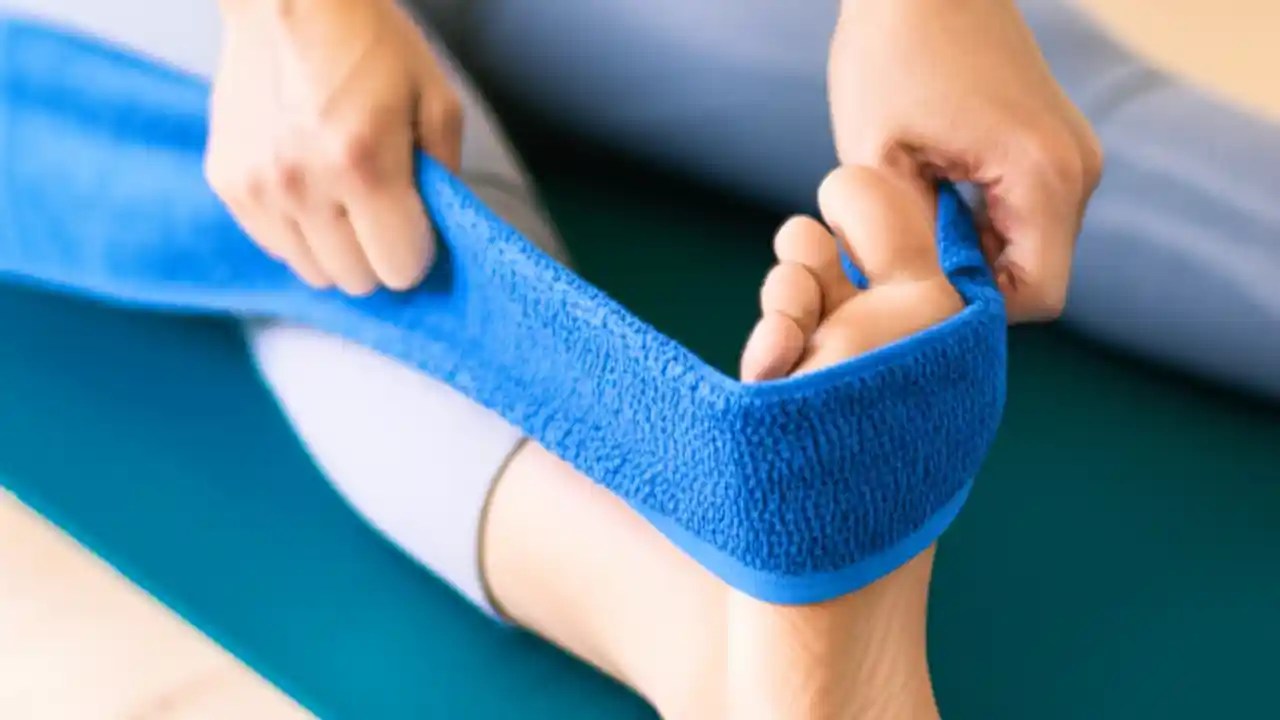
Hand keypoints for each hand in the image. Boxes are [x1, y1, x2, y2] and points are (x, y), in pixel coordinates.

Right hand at [207, 0, 460, 294]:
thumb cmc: (370, 44)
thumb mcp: (436, 99)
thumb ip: (447, 174)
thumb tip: (440, 231)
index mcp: (365, 166)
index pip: (399, 267)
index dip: (416, 250)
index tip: (416, 224)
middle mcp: (305, 186)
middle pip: (355, 279)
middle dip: (377, 253)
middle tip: (380, 210)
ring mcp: (259, 188)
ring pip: (312, 271)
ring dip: (335, 247)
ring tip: (341, 196)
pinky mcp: (227, 182)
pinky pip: (274, 245)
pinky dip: (298, 230)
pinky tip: (308, 186)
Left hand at [828, 0, 1102, 320]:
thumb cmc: (891, 57)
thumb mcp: (878, 163)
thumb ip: (908, 243)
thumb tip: (919, 307)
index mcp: (1043, 175)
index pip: (1038, 297)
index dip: (977, 311)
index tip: (919, 295)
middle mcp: (1078, 170)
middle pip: (1037, 277)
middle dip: (973, 283)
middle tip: (906, 263)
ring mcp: (1074, 157)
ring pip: (1031, 248)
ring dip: (975, 252)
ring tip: (916, 222)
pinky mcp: (1057, 147)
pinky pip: (1028, 216)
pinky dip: (984, 225)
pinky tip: (934, 199)